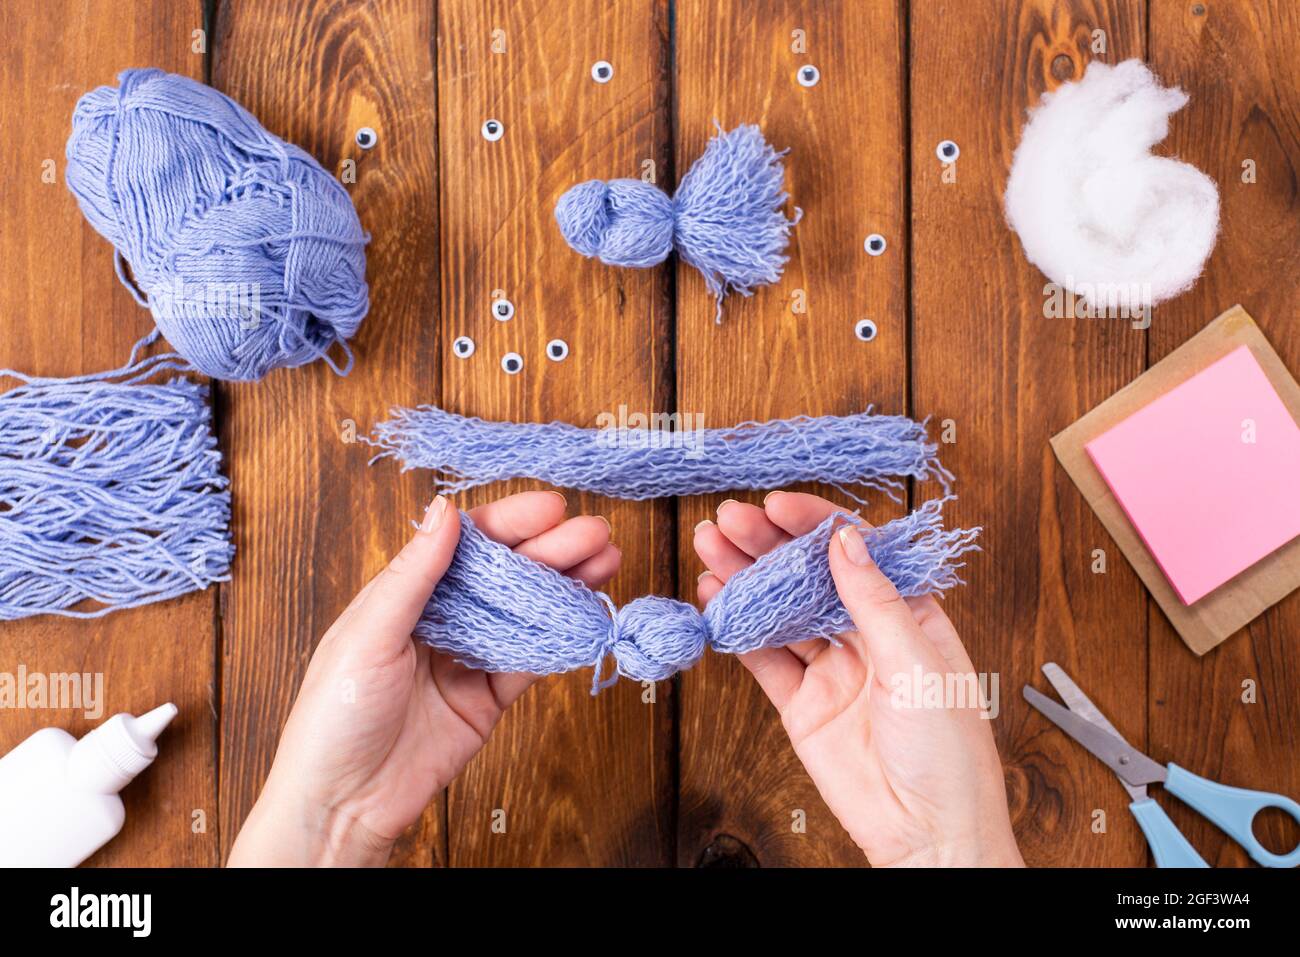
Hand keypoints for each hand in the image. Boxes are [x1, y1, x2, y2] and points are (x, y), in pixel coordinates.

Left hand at [228, 490, 619, 866]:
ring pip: (526, 612)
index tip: (551, 508)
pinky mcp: (487, 699)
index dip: (510, 523)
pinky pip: (532, 661)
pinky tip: (590, 614)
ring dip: (566, 586)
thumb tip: (444, 510)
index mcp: (404, 595)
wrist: (341, 805)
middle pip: (505, 574)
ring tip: (607, 562)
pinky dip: (562, 639)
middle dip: (552, 550)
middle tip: (595, 533)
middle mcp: (440, 620)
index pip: (466, 546)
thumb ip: (412, 575)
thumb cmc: (333, 718)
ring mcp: (467, 658)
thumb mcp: (367, 637)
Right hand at [695, 492, 1021, 866]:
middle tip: (727, 520)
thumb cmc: (949, 751)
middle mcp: (867, 635)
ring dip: (745, 578)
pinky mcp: (802, 704)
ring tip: (709, 547)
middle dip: (768, 545)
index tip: (778, 505)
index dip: (815, 525)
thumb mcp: (919, 663)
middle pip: (809, 576)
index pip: (856, 553)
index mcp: (909, 614)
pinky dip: (738, 629)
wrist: (928, 833)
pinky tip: (715, 600)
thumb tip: (844, 542)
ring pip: (780, 611)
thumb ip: (874, 601)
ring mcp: (832, 668)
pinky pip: (765, 658)